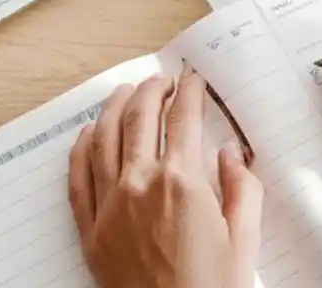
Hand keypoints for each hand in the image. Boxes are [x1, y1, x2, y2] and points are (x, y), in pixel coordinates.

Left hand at [68, 70, 262, 287]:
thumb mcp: (244, 241)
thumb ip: (242, 189)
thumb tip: (230, 155)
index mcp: (182, 183)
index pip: (183, 118)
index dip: (189, 92)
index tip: (193, 82)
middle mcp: (140, 185)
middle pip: (140, 117)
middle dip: (152, 90)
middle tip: (162, 81)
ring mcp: (110, 206)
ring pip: (103, 138)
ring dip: (114, 107)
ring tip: (125, 93)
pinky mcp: (91, 230)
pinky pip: (77, 176)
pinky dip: (80, 148)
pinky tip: (86, 136)